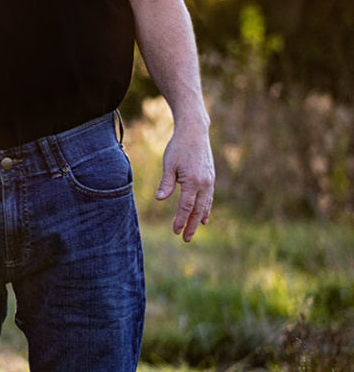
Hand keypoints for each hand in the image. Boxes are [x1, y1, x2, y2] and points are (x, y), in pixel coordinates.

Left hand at [156, 115, 215, 241]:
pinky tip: (203, 216)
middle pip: (197, 210)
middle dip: (191, 225)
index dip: (180, 219)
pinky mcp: (210, 177)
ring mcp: (209, 181)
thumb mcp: (169, 164)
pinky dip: (206, 208)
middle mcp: (205, 184)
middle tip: (185, 238)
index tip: (175, 231)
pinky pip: (208, 197)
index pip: (186, 207)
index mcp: (193, 182)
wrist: (195, 132)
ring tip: (194, 229)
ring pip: (205, 204)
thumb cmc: (178, 147)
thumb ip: (166, 183)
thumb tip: (160, 199)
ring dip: (198, 218)